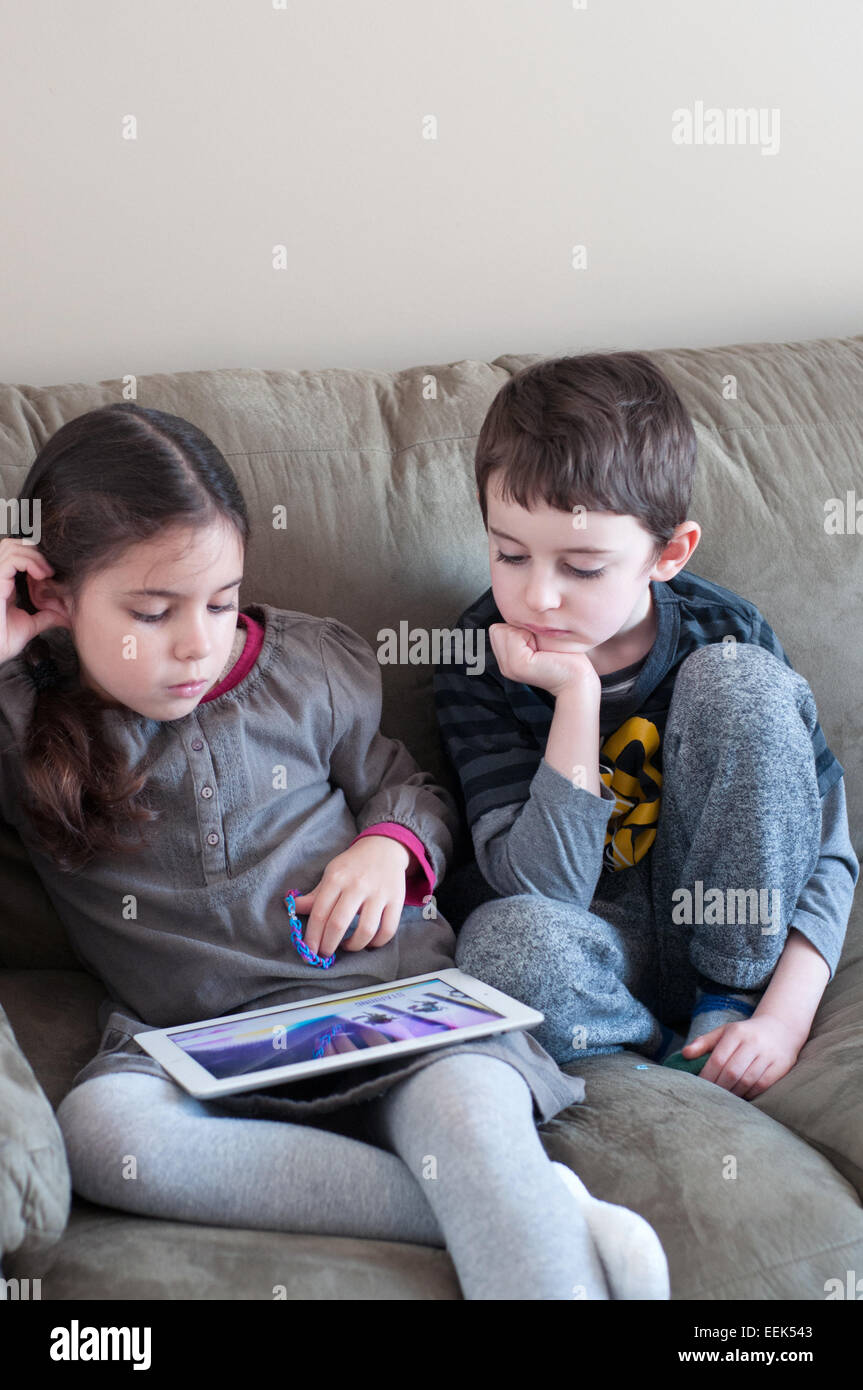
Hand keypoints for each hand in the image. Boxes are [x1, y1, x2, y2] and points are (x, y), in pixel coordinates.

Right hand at [0, 539, 71, 664]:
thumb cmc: (2, 642)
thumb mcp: (29, 626)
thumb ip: (44, 617)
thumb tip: (62, 615)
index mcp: (2, 584)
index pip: (14, 555)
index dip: (33, 556)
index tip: (50, 573)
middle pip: (11, 544)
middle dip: (34, 551)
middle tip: (49, 570)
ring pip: (11, 546)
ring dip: (34, 555)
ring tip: (46, 572)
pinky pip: (12, 558)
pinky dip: (30, 561)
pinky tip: (41, 575)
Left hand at [291, 836, 412, 957]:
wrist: (384, 848)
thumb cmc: (352, 865)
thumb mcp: (331, 874)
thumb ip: (314, 895)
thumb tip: (292, 908)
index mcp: (336, 879)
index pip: (319, 913)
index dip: (312, 937)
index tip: (309, 951)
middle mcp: (357, 886)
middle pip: (338, 924)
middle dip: (328, 946)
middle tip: (324, 954)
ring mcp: (378, 893)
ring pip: (365, 930)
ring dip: (353, 946)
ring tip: (346, 946)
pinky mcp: (396, 900)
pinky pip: (388, 930)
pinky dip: (377, 943)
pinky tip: (367, 943)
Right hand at [489, 622, 599, 699]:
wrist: (577, 679)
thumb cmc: (564, 656)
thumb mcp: (537, 640)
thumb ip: (520, 630)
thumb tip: (513, 608)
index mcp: (506, 660)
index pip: (496, 628)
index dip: (519, 628)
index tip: (536, 642)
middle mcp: (504, 666)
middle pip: (497, 628)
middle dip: (521, 630)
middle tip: (540, 646)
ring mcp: (509, 667)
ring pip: (504, 630)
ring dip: (526, 632)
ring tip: (541, 649)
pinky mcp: (518, 665)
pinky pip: (514, 635)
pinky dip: (531, 637)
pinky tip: (543, 651)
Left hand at [682, 1014, 804, 1098]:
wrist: (780, 1028)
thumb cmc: (745, 1034)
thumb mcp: (724, 1032)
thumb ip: (703, 1043)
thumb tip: (684, 1054)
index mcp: (736, 1033)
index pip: (718, 1059)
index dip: (707, 1076)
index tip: (698, 1086)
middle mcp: (753, 1043)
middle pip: (732, 1072)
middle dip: (719, 1087)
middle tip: (710, 1096)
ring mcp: (768, 1055)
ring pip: (747, 1081)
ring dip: (734, 1093)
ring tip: (725, 1098)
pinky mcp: (781, 1066)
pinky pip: (762, 1086)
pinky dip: (749, 1093)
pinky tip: (742, 1094)